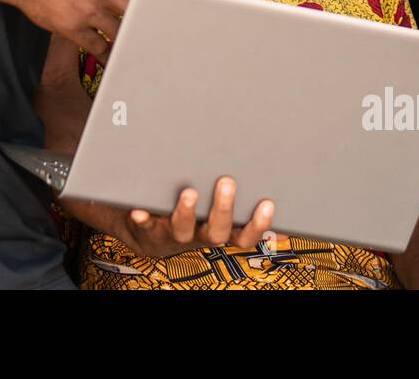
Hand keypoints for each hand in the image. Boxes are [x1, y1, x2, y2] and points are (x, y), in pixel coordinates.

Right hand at [1, 0, 157, 55]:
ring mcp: (89, 9)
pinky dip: (109, 56)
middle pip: (139, 12)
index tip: (172, 10)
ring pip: (121, 32)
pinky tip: (115, 60)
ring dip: (130, 41)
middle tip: (161, 36)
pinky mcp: (73, 27)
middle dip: (149, 22)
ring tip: (140, 49)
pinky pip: (98, 48)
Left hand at [116, 177, 275, 257]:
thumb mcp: (219, 213)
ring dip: (187, 212)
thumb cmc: (192, 214)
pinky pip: (146, 225)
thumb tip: (278, 194)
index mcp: (221, 230)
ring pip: (183, 230)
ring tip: (189, 193)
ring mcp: (175, 233)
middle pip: (217, 232)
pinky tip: (140, 209)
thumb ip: (242, 204)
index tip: (267, 203)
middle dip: (223, 208)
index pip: (245, 236)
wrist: (149, 232)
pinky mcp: (149, 228)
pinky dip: (143, 218)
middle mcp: (200, 235)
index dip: (258, 224)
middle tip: (228, 182)